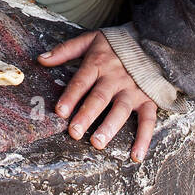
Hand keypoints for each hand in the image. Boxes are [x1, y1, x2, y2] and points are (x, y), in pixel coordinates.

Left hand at [38, 31, 157, 161]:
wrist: (153, 40)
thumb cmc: (117, 43)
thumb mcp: (91, 39)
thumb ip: (66, 50)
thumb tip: (41, 59)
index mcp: (99, 63)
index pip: (82, 81)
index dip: (71, 96)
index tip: (60, 111)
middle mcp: (115, 78)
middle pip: (99, 98)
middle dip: (86, 116)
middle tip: (74, 132)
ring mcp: (133, 89)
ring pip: (120, 110)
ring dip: (109, 127)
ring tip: (97, 143)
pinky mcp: (148, 99)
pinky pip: (147, 120)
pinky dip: (144, 138)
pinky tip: (136, 155)